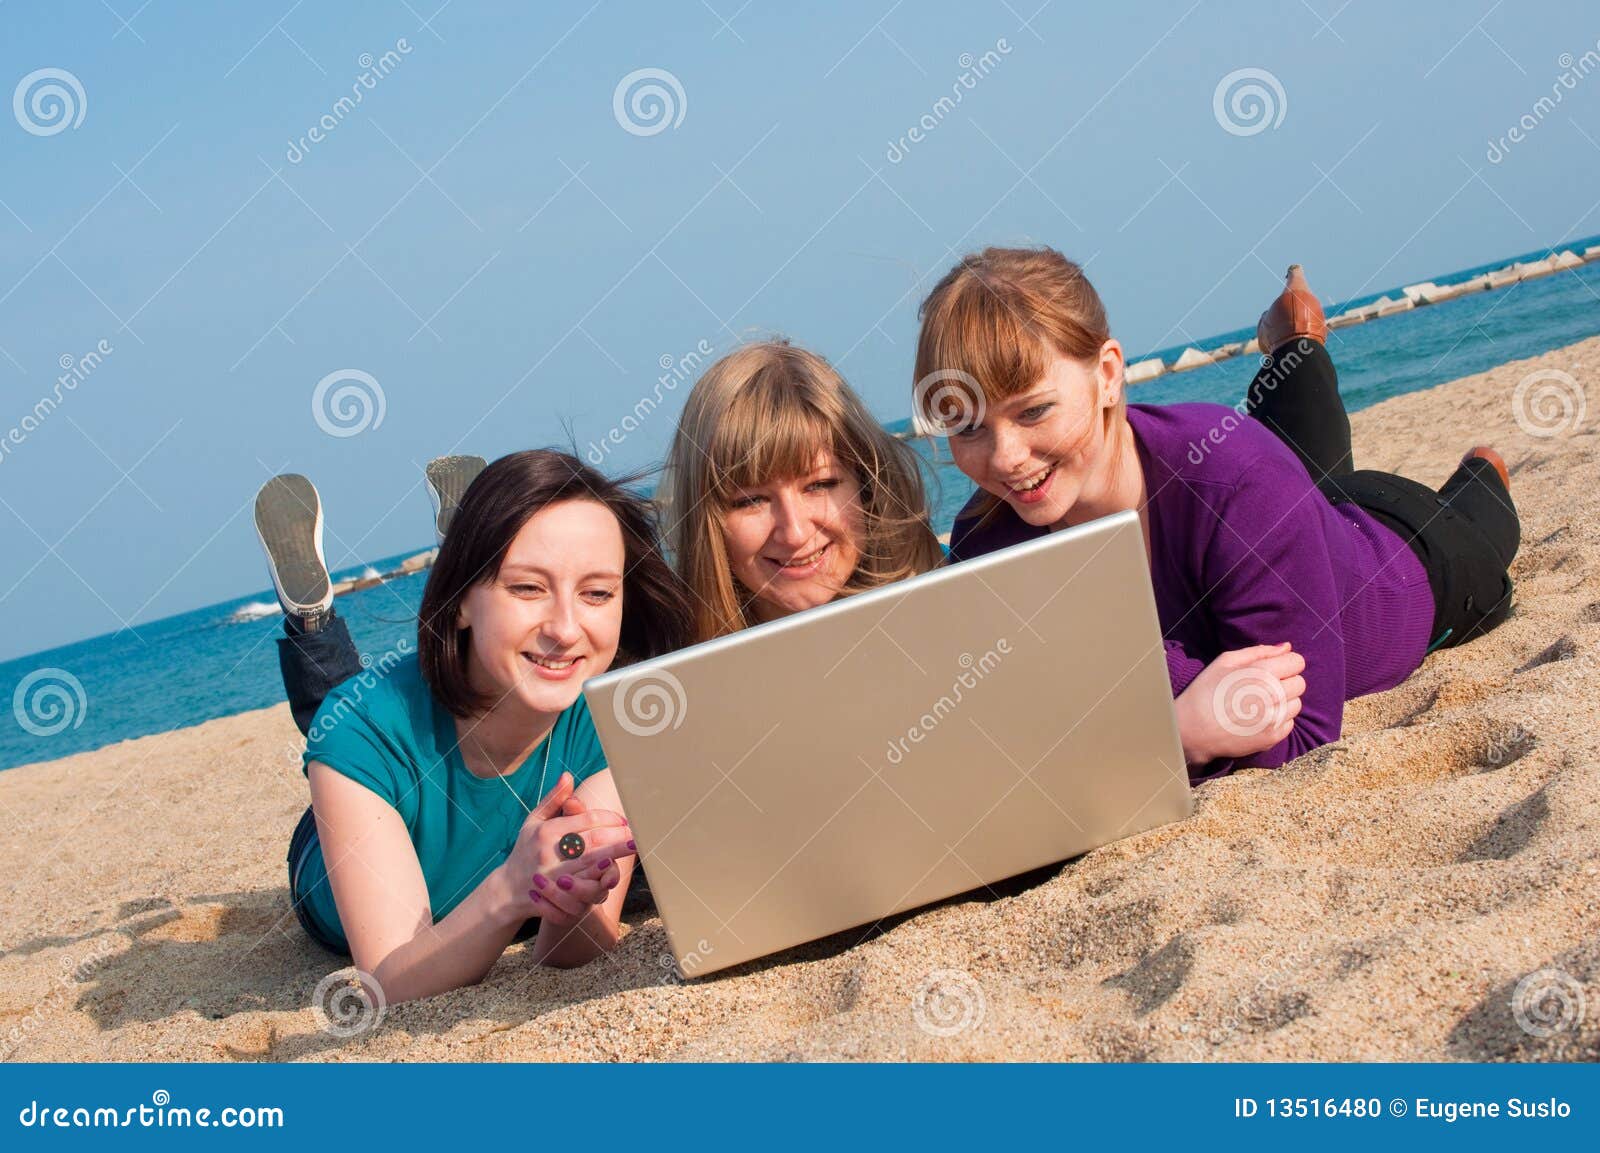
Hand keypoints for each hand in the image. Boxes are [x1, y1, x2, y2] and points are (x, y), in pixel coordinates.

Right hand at [500, 773, 636, 926]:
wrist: (508, 889)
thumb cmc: (525, 849)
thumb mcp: (533, 821)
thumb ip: (554, 799)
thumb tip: (568, 775)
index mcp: (547, 831)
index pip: (586, 820)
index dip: (609, 818)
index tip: (623, 820)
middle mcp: (550, 852)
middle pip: (594, 842)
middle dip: (618, 836)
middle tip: (637, 833)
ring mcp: (554, 876)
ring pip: (592, 864)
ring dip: (615, 855)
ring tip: (632, 847)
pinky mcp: (558, 895)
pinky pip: (584, 887)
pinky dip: (600, 879)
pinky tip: (613, 872)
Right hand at [1174, 642, 1305, 765]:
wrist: (1192, 729)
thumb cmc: (1207, 690)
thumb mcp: (1225, 661)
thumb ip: (1259, 651)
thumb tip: (1287, 647)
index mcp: (1262, 673)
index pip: (1297, 662)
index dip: (1285, 663)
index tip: (1272, 669)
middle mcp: (1273, 695)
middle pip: (1300, 683)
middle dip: (1285, 682)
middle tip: (1262, 687)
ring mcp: (1275, 718)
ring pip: (1297, 704)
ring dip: (1283, 702)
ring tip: (1259, 703)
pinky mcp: (1273, 737)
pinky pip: (1290, 723)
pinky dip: (1278, 719)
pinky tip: (1258, 718)